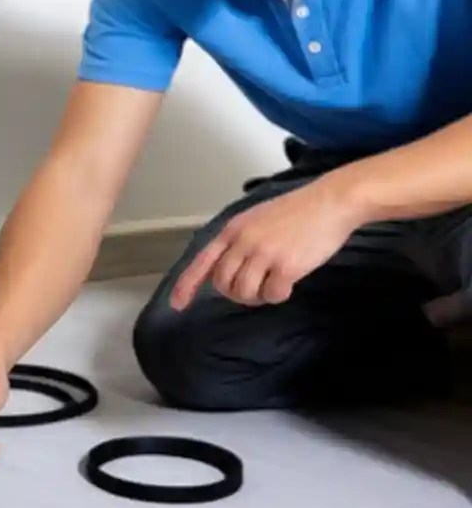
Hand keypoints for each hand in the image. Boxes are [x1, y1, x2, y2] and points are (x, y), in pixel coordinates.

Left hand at [171, 177, 362, 309]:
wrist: (331, 201)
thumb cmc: (296, 212)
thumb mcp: (256, 220)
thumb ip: (239, 241)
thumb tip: (226, 272)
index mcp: (232, 229)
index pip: (202, 261)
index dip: (187, 285)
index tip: (176, 305)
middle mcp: (243, 241)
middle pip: (223, 283)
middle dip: (235, 293)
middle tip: (256, 287)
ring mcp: (264, 253)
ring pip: (244, 292)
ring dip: (257, 296)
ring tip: (272, 285)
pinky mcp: (286, 266)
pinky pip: (272, 295)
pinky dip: (278, 295)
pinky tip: (289, 283)